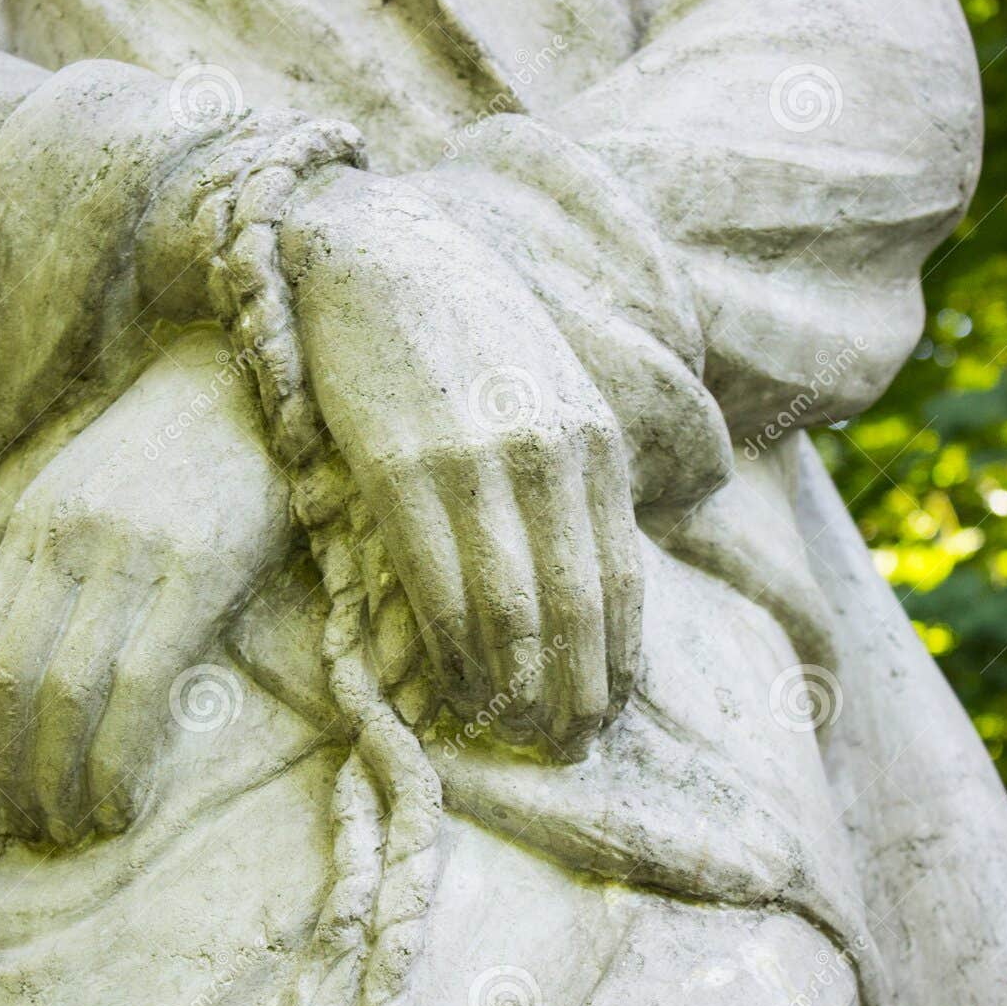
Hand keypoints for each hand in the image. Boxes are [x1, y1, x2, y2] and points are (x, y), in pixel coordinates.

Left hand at [0, 332, 291, 844]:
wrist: (250, 388)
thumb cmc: (151, 452)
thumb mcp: (50, 490)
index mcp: (33, 523)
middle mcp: (70, 538)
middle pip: (13, 677)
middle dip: (11, 770)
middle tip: (30, 827)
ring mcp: (134, 554)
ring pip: (68, 689)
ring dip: (59, 778)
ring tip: (70, 828)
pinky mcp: (199, 571)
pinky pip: (140, 683)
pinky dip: (119, 757)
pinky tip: (120, 802)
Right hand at [280, 171, 642, 756]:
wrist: (385, 257)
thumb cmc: (470, 337)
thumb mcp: (555, 394)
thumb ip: (581, 477)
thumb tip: (594, 580)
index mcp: (598, 443)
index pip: (621, 583)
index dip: (615, 665)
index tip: (603, 717)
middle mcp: (550, 456)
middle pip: (576, 611)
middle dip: (573, 696)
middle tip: (561, 748)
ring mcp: (475, 462)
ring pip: (509, 610)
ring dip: (510, 686)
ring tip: (504, 729)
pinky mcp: (400, 467)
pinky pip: (435, 586)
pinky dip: (449, 650)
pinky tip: (450, 683)